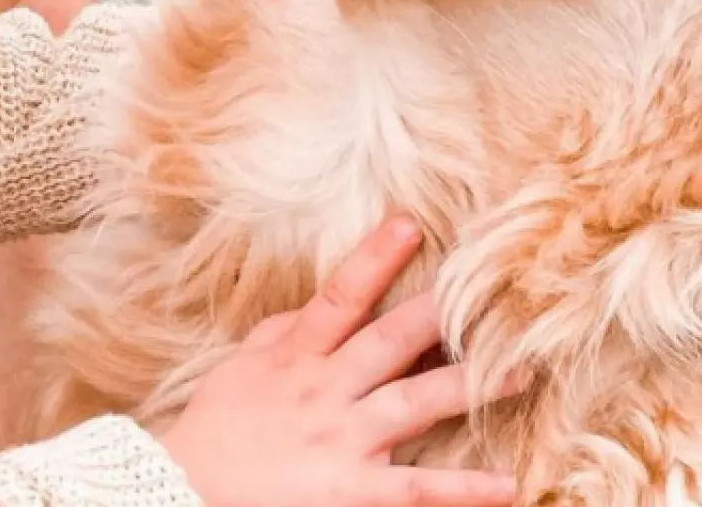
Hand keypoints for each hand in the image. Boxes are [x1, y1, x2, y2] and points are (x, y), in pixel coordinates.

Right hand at [158, 215, 521, 506]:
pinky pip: (414, 488)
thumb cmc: (213, 429)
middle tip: (495, 288)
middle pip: (390, 340)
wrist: (179, 488)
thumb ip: (280, 333)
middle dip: (442, 313)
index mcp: (296, 357)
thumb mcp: (240, 368)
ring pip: (415, 402)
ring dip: (471, 385)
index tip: (410, 222)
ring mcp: (340, 438)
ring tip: (523, 370)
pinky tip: (508, 485)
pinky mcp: (348, 489)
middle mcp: (324, 389)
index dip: (374, 259)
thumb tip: (317, 306)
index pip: (340, 297)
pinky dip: (462, 489)